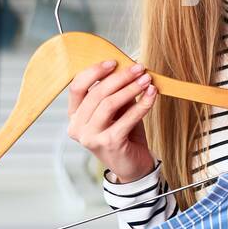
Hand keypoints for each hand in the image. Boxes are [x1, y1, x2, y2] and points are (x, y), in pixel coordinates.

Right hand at [66, 60, 158, 183]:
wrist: (133, 167)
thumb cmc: (125, 135)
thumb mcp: (118, 112)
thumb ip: (116, 94)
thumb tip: (128, 69)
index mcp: (74, 116)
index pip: (77, 87)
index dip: (94, 71)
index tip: (114, 61)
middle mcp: (77, 127)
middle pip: (97, 94)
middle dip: (120, 78)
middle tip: (139, 68)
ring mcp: (90, 137)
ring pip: (109, 104)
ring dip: (131, 89)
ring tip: (147, 79)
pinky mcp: (109, 143)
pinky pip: (127, 118)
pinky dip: (142, 104)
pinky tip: (152, 94)